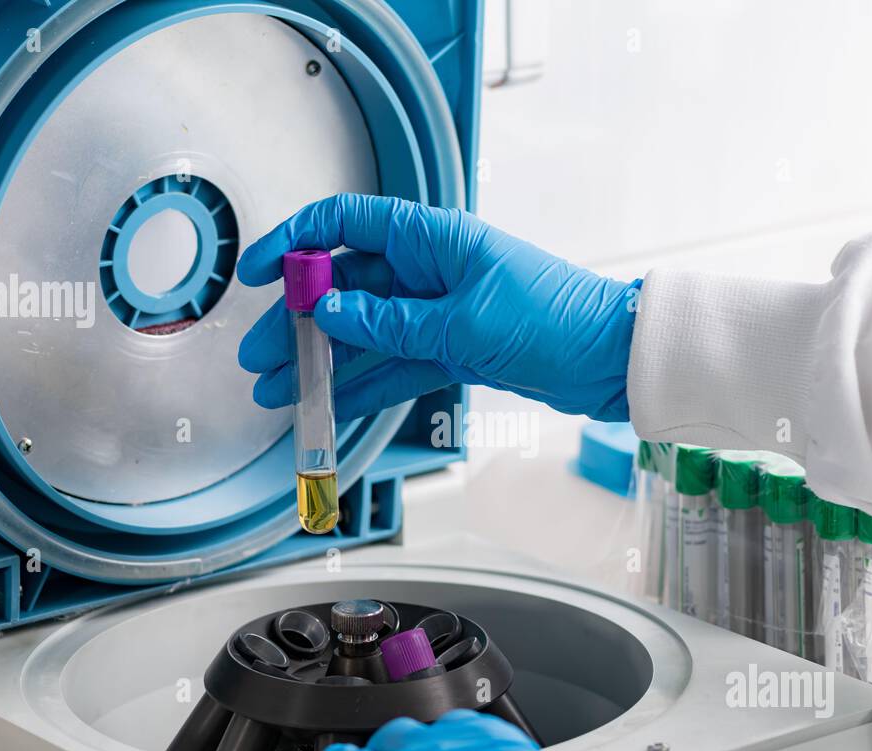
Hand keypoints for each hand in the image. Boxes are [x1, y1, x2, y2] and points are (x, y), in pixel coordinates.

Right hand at [236, 194, 640, 420]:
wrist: (612, 360)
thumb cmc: (557, 319)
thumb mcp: (464, 322)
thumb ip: (391, 322)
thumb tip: (329, 312)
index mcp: (433, 238)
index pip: (347, 224)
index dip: (296, 244)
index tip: (258, 272)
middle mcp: (430, 270)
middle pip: (346, 288)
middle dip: (298, 322)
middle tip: (261, 353)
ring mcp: (438, 312)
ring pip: (363, 334)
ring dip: (321, 362)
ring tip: (279, 388)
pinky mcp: (451, 350)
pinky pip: (392, 366)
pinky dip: (361, 386)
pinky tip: (326, 404)